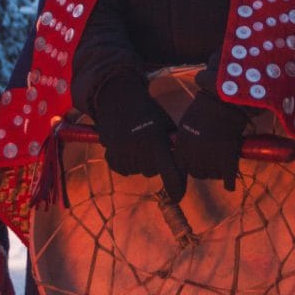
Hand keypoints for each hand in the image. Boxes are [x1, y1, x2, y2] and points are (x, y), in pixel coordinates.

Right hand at [92, 76, 186, 203]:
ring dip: (139, 161)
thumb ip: (173, 145)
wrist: (119, 98)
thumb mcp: (166, 124)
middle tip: (151, 144)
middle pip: (151, 171)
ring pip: (136, 171)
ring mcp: (123, 153)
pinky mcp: (110, 154)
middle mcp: (139, 150)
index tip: (177, 196)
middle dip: (154, 162)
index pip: (170, 174)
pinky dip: (125, 162)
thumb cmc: (148, 111)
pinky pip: (122, 169)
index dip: (176, 188)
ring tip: (137, 141)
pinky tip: (126, 146)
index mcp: (157, 142)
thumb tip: (184, 167)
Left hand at [173, 90, 250, 188]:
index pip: (181, 168)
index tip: (188, 177)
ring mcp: (211, 157)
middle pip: (197, 174)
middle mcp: (194, 154)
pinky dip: (229, 182)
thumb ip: (184, 142)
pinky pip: (228, 177)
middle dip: (204, 169)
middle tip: (213, 160)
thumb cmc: (205, 108)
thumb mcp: (186, 124)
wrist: (224, 100)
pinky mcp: (228, 157)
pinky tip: (230, 185)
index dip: (187, 170)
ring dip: (218, 172)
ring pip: (213, 175)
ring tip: (223, 162)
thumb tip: (185, 155)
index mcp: (182, 146)